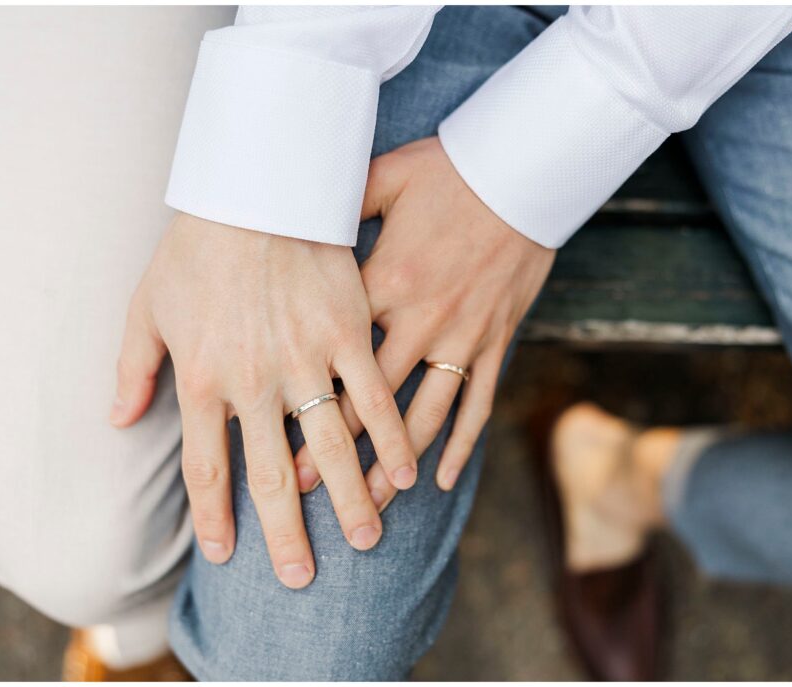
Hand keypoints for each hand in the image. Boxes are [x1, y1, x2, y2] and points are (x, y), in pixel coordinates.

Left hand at [112, 213, 415, 588]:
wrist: (250, 185)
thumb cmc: (194, 244)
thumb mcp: (146, 304)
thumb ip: (133, 367)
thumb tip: (120, 420)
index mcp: (203, 379)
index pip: (208, 467)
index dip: (217, 516)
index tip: (227, 553)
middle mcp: (255, 380)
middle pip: (272, 474)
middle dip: (287, 532)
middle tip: (300, 577)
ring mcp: (306, 357)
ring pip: (331, 444)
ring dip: (351, 497)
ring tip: (367, 538)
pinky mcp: (348, 329)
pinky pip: (374, 395)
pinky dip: (391, 437)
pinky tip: (405, 471)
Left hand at [294, 137, 554, 508]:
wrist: (523, 168)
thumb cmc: (444, 170)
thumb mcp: (380, 177)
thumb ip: (332, 208)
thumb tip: (280, 219)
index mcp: (383, 281)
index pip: (333, 356)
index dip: (300, 401)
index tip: (268, 439)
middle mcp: (421, 317)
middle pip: (371, 400)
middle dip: (336, 451)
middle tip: (305, 493)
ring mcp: (462, 334)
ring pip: (424, 415)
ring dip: (395, 464)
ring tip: (369, 506)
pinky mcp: (495, 339)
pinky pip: (477, 402)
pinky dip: (459, 444)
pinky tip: (440, 479)